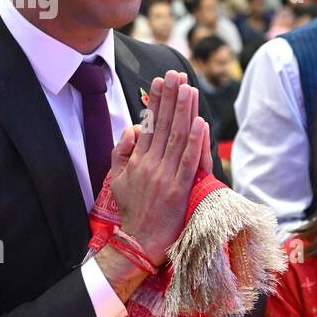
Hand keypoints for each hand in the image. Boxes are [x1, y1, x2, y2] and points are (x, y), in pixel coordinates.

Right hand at [108, 70, 208, 265]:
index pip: (149, 124)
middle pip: (163, 125)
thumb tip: (132, 129)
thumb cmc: (132, 211)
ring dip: (184, 111)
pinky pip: (188, 161)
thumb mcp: (117, 179)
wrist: (138, 242)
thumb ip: (122, 152)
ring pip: (176, 137)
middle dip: (170, 97)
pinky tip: (199, 122)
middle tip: (177, 73)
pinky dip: (194, 142)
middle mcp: (150, 164)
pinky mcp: (179, 189)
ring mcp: (165, 176)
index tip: (160, 80)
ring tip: (189, 88)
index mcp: (137, 160)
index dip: (156, 101)